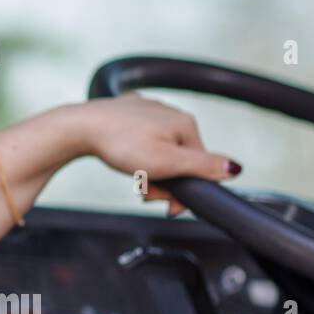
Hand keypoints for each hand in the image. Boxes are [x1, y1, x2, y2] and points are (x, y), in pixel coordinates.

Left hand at [72, 93, 240, 215]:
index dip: (182, 189)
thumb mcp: (166, 163)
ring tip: (131, 174)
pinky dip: (133, 153)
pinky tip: (122, 155)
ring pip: (158, 150)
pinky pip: (139, 138)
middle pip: (178, 159)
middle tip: (143, 191)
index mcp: (186, 124)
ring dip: (147, 170)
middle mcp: (170, 112)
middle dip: (163, 180)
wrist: (78, 128)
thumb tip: (236, 168)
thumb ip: (202, 167)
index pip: (199, 166)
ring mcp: (147, 109)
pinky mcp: (127, 111)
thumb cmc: (120, 145)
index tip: (165, 203)